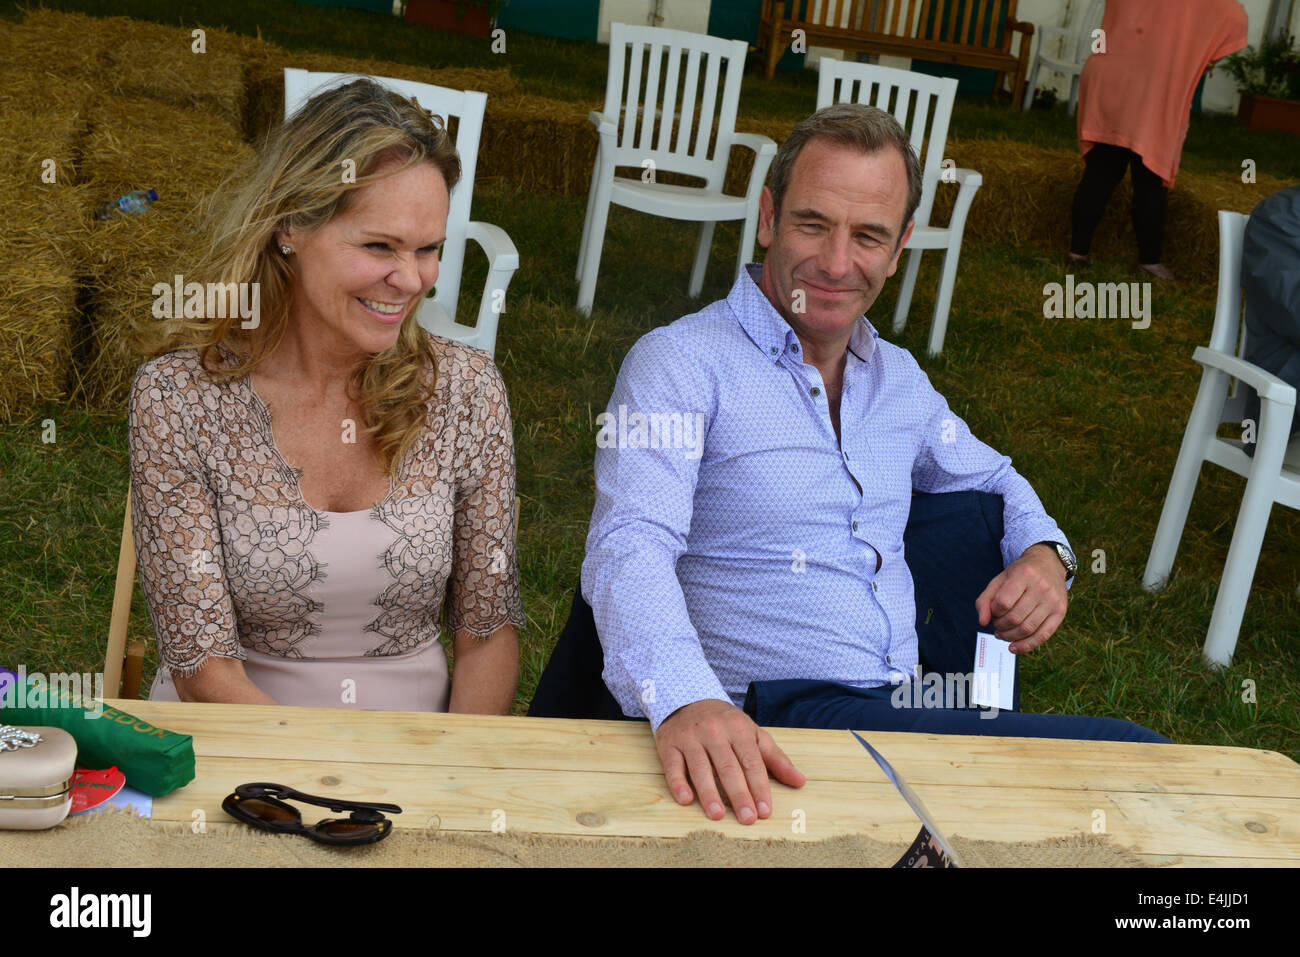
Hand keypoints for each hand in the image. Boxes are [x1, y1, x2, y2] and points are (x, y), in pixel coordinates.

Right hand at [654, 698, 805, 824]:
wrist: (687, 699)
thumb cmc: (726, 724)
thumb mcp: (753, 733)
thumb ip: (775, 758)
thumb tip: (800, 782)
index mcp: (739, 729)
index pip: (752, 762)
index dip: (759, 787)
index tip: (765, 811)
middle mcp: (714, 732)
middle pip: (728, 767)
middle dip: (739, 794)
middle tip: (747, 819)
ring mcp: (690, 738)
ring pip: (700, 768)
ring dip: (709, 793)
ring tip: (718, 815)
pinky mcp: (669, 745)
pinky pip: (673, 766)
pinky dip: (678, 783)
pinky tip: (686, 800)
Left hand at [974, 543, 1068, 652]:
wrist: (1049, 564)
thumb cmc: (1020, 573)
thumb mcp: (999, 579)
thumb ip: (985, 599)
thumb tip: (982, 622)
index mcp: (1024, 574)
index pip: (1003, 602)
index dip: (994, 612)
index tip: (993, 611)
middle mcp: (1041, 587)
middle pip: (1015, 618)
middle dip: (1000, 626)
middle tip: (997, 625)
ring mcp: (1053, 600)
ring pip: (1028, 628)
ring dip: (1010, 636)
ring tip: (1002, 634)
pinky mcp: (1061, 612)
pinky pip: (1044, 635)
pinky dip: (1027, 645)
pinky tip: (1014, 647)